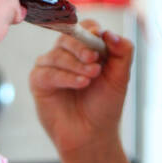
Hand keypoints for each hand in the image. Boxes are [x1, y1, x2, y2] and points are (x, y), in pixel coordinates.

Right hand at [28, 20, 133, 156]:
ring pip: (58, 54)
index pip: (85, 28)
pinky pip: (48, 72)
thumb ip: (122, 51)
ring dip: (76, 65)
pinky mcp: (39, 81)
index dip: (91, 30)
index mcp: (87, 49)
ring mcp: (51, 66)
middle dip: (82, 48)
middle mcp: (67, 54)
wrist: (92, 135)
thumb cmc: (105, 106)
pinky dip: (66, 77)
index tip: (99, 37)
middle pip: (68, 37)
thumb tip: (110, 33)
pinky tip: (80, 84)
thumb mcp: (120, 77)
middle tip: (95, 62)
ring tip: (91, 78)